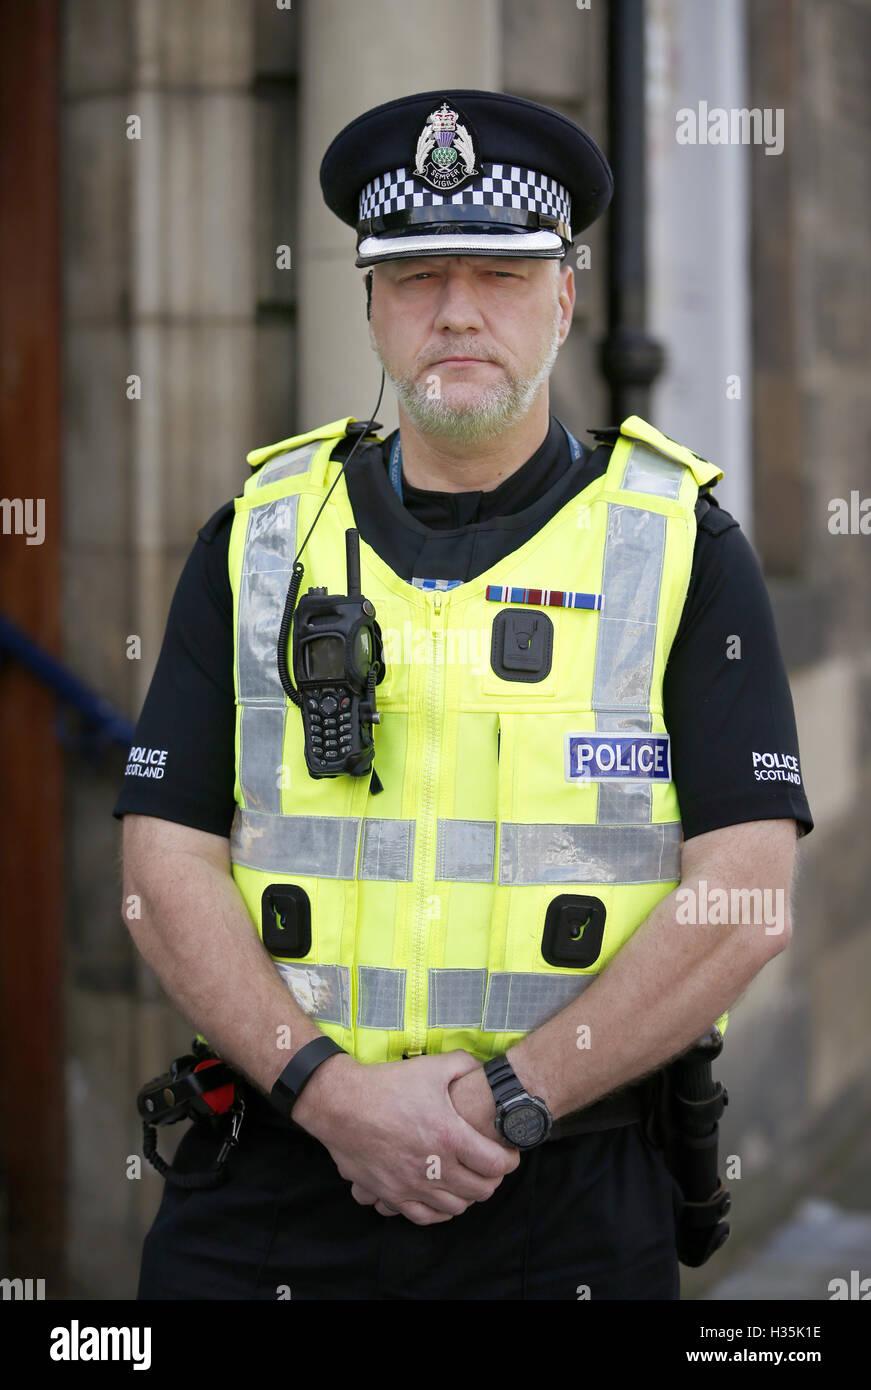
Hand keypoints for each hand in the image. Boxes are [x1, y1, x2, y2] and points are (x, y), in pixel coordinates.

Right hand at [357, 1065, 515, 1217]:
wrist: (341, 1103)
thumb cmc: (387, 1085)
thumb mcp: (431, 1067)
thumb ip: (464, 1065)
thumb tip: (484, 1070)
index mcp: (449, 1136)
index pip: (496, 1164)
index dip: (510, 1160)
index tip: (509, 1153)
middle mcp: (435, 1166)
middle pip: (481, 1190)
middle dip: (492, 1179)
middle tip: (490, 1166)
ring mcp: (412, 1184)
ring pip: (456, 1207)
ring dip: (467, 1195)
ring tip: (467, 1179)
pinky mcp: (392, 1195)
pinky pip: (425, 1217)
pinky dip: (440, 1211)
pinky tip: (442, 1197)